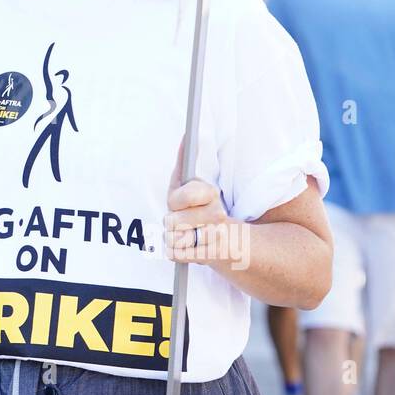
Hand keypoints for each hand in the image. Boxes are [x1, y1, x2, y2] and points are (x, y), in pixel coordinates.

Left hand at [164, 133, 234, 263]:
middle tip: (181, 220)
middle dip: (170, 221)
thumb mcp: (189, 182)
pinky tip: (186, 247)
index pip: (181, 197)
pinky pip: (175, 254)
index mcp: (210, 193)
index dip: (175, 202)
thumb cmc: (197, 206)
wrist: (224, 237)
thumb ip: (184, 161)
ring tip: (185, 233)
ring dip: (172, 237)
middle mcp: (217, 214)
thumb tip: (185, 137)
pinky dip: (175, 252)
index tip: (177, 202)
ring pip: (172, 239)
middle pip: (171, 221)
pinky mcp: (211, 257)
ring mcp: (215, 236)